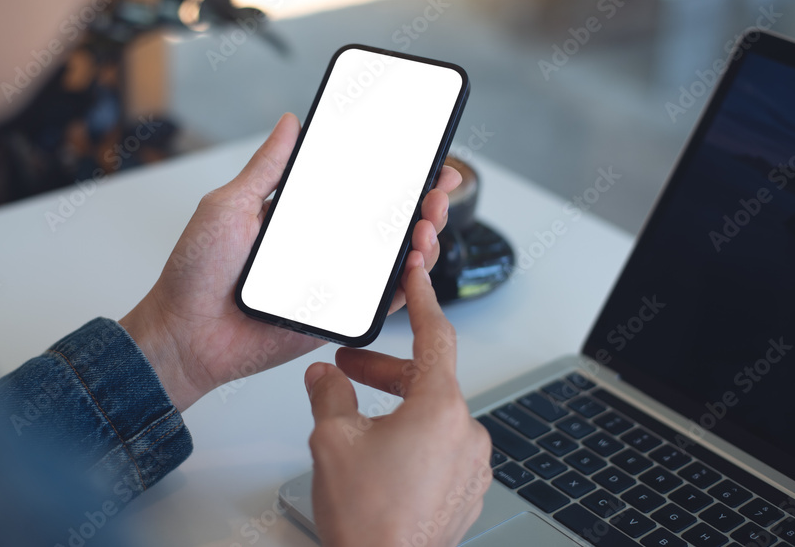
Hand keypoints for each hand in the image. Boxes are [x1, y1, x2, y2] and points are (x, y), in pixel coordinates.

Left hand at [120, 113, 460, 410]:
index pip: (359, 188)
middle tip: (438, 188)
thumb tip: (290, 123)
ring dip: (422, 239)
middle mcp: (323, 245)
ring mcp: (333, 281)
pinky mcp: (336, 316)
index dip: (396, 172)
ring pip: (393, 260)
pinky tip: (414, 265)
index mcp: (301, 216)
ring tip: (426, 223)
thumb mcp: (228, 207)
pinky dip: (406, 287)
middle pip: (387, 222)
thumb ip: (266, 169)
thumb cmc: (195, 274)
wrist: (184, 336)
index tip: (424, 155)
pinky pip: (381, 303)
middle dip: (423, 202)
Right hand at [305, 260, 492, 546]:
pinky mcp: (466, 492)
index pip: (436, 334)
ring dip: (395, 409)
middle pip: (427, 379)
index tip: (418, 274)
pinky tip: (379, 458)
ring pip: (432, 416)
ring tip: (354, 423)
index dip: (423, 299)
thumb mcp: (332, 441)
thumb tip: (324, 376)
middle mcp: (466, 433)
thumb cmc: (369, 520)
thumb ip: (329, 394)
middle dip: (383, 369)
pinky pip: (440, 449)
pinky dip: (412, 441)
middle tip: (347, 367)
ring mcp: (471, 466)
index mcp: (441, 409)